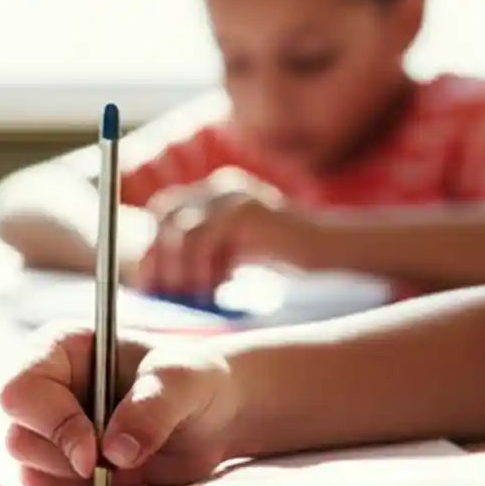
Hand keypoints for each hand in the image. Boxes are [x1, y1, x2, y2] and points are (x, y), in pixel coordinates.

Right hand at [0, 328, 239, 485]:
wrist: (213, 417)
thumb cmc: (194, 380)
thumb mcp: (182, 380)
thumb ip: (151, 407)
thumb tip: (115, 452)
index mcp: (59, 351)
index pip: (21, 391)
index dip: (51, 425)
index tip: (94, 453)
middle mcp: (46, 391)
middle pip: (19, 439)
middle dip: (67, 463)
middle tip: (117, 467)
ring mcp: (51, 433)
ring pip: (31, 471)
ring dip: (81, 485)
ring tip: (129, 470)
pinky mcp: (62, 468)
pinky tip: (124, 482)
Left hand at [135, 195, 314, 295]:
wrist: (333, 251)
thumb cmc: (283, 260)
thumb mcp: (231, 254)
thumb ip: (200, 257)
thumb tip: (158, 282)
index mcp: (212, 194)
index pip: (162, 213)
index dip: (151, 249)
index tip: (151, 287)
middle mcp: (217, 187)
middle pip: (163, 215)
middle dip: (158, 259)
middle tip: (164, 296)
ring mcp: (231, 194)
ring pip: (179, 230)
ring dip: (179, 270)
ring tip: (193, 298)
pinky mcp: (245, 209)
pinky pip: (202, 238)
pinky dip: (200, 269)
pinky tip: (216, 290)